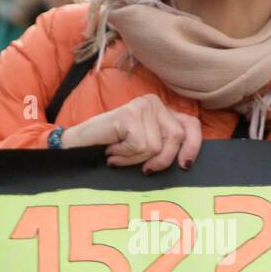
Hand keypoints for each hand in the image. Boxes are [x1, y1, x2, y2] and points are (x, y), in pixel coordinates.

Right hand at [62, 94, 201, 172]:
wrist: (78, 147)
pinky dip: (125, 156)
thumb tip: (187, 162)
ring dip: (135, 159)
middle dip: (161, 160)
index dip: (193, 146)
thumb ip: (166, 147)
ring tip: (119, 154)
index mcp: (162, 111)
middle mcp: (154, 103)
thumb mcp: (145, 149)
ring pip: (155, 146)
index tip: (184, 166)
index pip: (191, 125)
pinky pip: (140, 145)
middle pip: (176, 137)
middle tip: (144, 168)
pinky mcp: (129, 114)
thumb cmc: (111, 150)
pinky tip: (113, 151)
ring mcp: (141, 106)